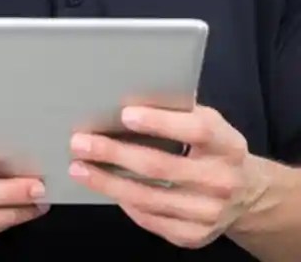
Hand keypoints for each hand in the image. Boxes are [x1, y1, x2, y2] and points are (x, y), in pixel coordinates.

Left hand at [68, 105, 270, 249]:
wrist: (247, 194)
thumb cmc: (211, 148)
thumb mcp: (207, 123)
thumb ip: (176, 111)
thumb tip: (126, 92)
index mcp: (227, 145)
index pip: (196, 130)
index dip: (160, 122)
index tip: (125, 114)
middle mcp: (222, 181)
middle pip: (161, 167)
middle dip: (115, 153)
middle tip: (80, 142)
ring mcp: (210, 212)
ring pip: (149, 198)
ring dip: (108, 183)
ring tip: (78, 168)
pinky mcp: (195, 235)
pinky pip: (151, 220)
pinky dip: (124, 204)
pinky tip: (105, 189)